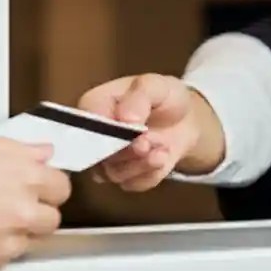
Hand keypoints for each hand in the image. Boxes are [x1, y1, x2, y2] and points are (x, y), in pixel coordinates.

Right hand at [0, 135, 70, 270]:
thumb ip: (15, 151)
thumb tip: (41, 153)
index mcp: (21, 176)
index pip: (61, 188)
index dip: (45, 187)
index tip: (33, 189)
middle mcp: (18, 213)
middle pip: (50, 221)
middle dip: (31, 213)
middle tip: (0, 206)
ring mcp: (1, 246)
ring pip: (23, 247)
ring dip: (7, 237)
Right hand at [78, 74, 201, 190]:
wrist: (186, 119)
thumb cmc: (163, 97)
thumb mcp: (155, 85)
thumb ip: (139, 97)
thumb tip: (125, 118)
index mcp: (93, 105)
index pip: (85, 123)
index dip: (105, 128)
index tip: (132, 124)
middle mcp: (94, 136)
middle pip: (97, 153)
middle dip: (126, 151)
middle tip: (148, 142)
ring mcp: (107, 160)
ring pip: (114, 173)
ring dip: (141, 164)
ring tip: (162, 149)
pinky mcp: (125, 177)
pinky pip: (132, 184)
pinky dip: (151, 174)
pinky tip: (163, 159)